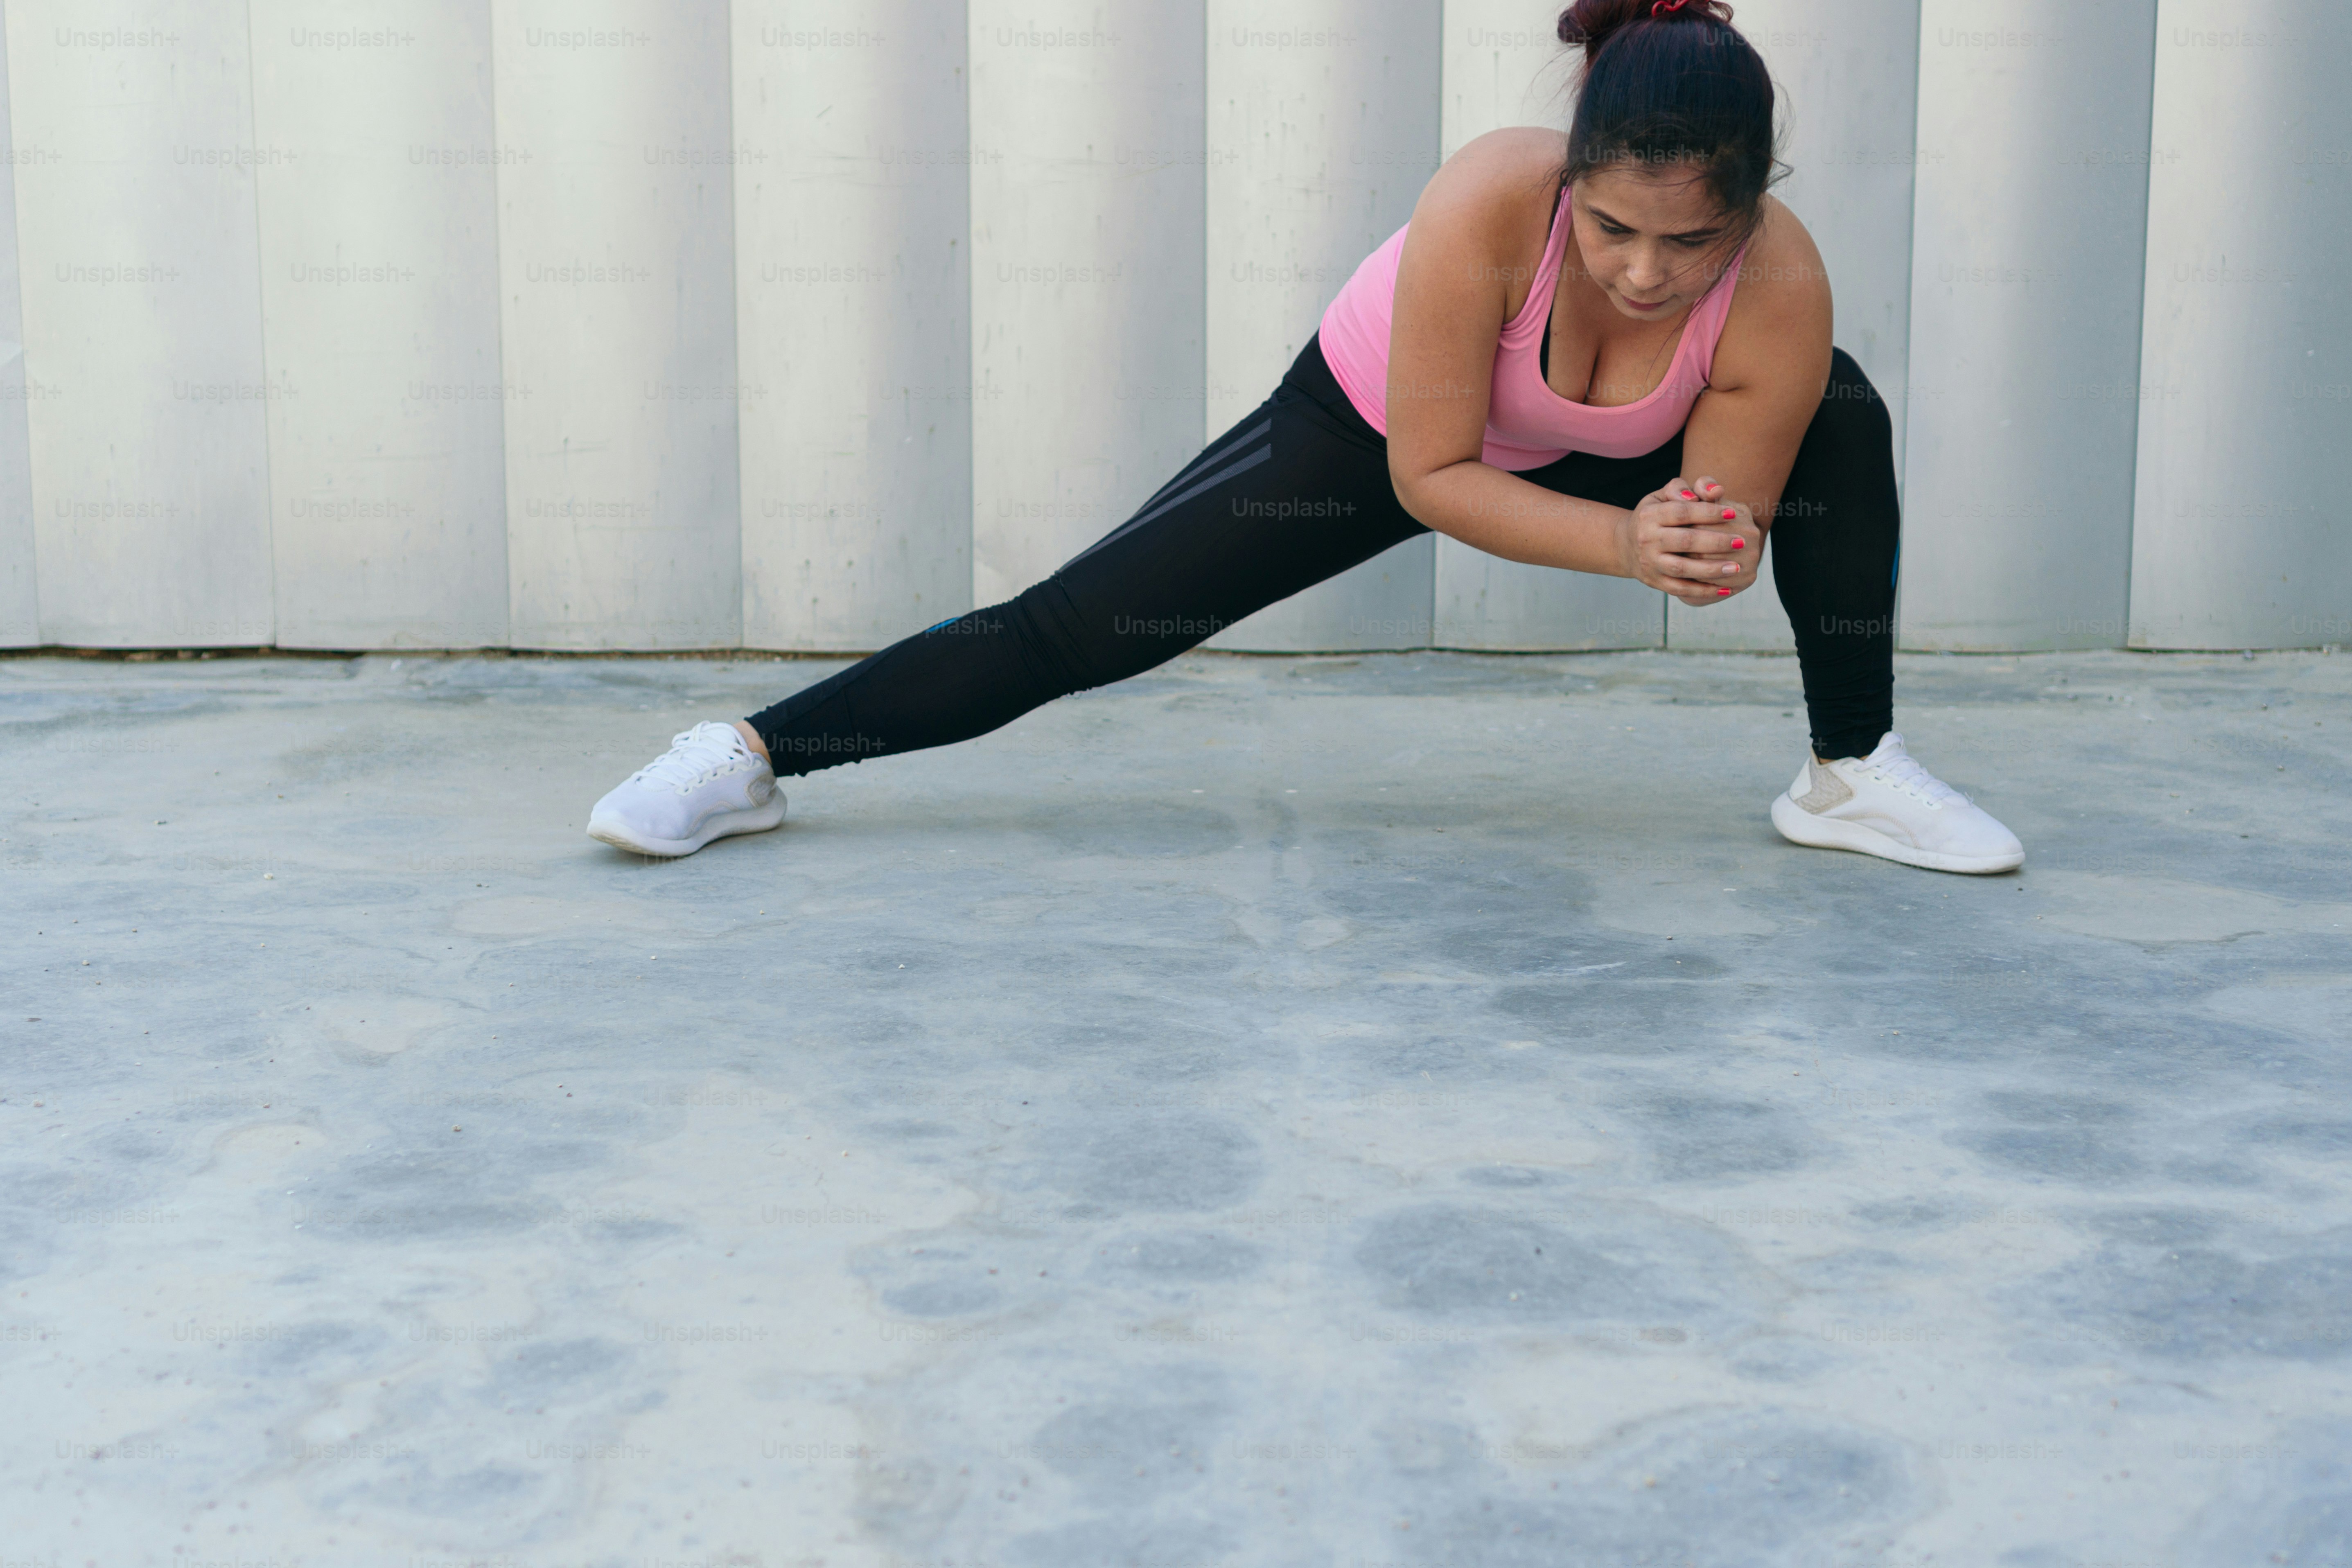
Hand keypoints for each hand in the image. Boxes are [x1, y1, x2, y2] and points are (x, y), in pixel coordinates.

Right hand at [1617, 476, 1759, 606]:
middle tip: (1741, 541)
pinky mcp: (1654, 581)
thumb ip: (1684, 488)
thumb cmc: (1655, 516)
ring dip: (1711, 569)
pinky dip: (1703, 591)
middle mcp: (1647, 539)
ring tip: (1737, 567)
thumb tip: (1714, 491)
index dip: (1708, 512)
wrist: (1625, 545)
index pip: (1682, 512)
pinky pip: (1680, 589)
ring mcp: (1650, 563)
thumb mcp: (1662, 496)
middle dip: (1716, 542)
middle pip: (1685, 541)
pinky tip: (1725, 589)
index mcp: (1650, 515)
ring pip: (1683, 568)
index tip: (1733, 513)